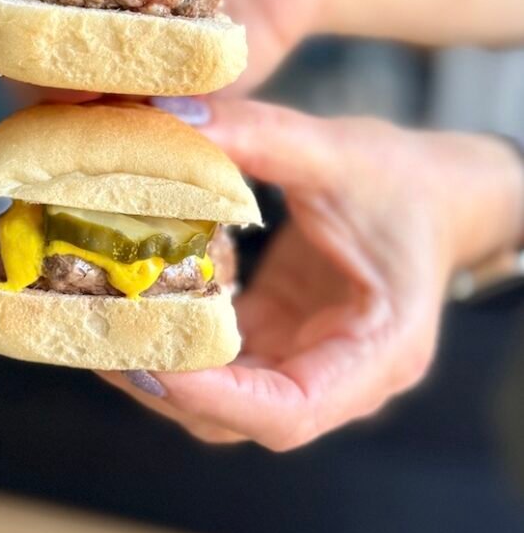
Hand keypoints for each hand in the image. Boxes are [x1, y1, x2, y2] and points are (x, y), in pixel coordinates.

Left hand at [100, 100, 523, 448]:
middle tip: (98, 335)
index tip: (150, 360)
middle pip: (241, 416)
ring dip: (160, 366)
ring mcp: (304, 360)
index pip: (289, 411)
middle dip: (166, 385)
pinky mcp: (277, 337)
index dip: (214, 397)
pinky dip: (175, 334)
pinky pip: (219, 356)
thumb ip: (261, 135)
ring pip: (221, 397)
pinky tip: (134, 296)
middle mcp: (339, 374)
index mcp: (377, 351)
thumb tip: (171, 117)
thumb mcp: (337, 151)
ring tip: (99, 319)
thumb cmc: (402, 181)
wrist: (434, 192)